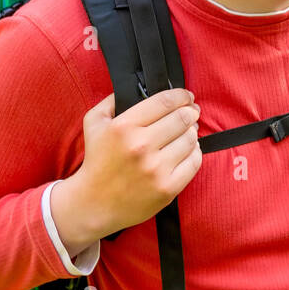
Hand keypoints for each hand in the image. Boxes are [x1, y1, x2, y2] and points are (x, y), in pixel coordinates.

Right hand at [54, 89, 203, 244]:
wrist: (94, 203)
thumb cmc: (96, 160)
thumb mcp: (94, 122)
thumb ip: (112, 100)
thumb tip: (138, 86)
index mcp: (123, 127)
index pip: (165, 102)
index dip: (182, 96)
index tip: (187, 96)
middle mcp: (141, 146)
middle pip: (182, 119)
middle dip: (190, 112)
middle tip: (192, 112)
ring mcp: (156, 169)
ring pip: (190, 139)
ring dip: (192, 132)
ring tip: (188, 131)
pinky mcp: (167, 188)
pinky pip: (194, 162)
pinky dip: (195, 152)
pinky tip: (188, 150)